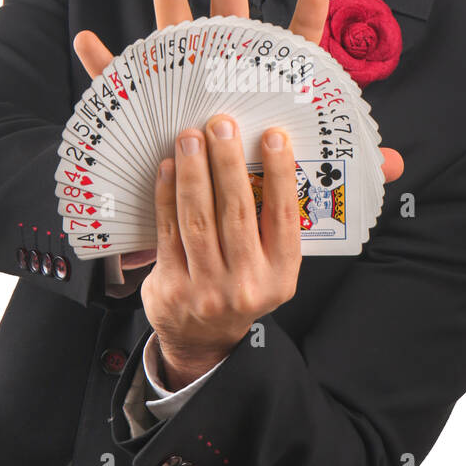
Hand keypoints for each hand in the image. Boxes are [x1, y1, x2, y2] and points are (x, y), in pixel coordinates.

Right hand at [73, 0, 404, 194]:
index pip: (295, 47)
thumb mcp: (305, 174)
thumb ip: (344, 162)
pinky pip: (119, 83)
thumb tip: (398, 166)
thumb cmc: (256, 186)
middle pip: (230, 19)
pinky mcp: (145, 107)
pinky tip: (88, 39)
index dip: (310, 20)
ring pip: (174, 31)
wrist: (208, 218)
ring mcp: (182, 84)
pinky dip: (101, 63)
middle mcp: (226, 74)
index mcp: (267, 86)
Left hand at [141, 112, 301, 383]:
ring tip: (190, 137)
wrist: (203, 340)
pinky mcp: (172, 286)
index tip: (273, 136)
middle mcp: (246, 283)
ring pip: (198, 219)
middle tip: (222, 125)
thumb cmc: (242, 287)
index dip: (279, 174)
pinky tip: (168, 168)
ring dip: (193, 172)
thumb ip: (280, 224)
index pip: (282, 216)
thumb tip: (298, 162)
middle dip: (228, 163)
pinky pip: (168, 232)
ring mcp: (206, 288)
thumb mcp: (275, 267)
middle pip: (236, 212)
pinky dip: (167, 195)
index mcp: (280, 275)